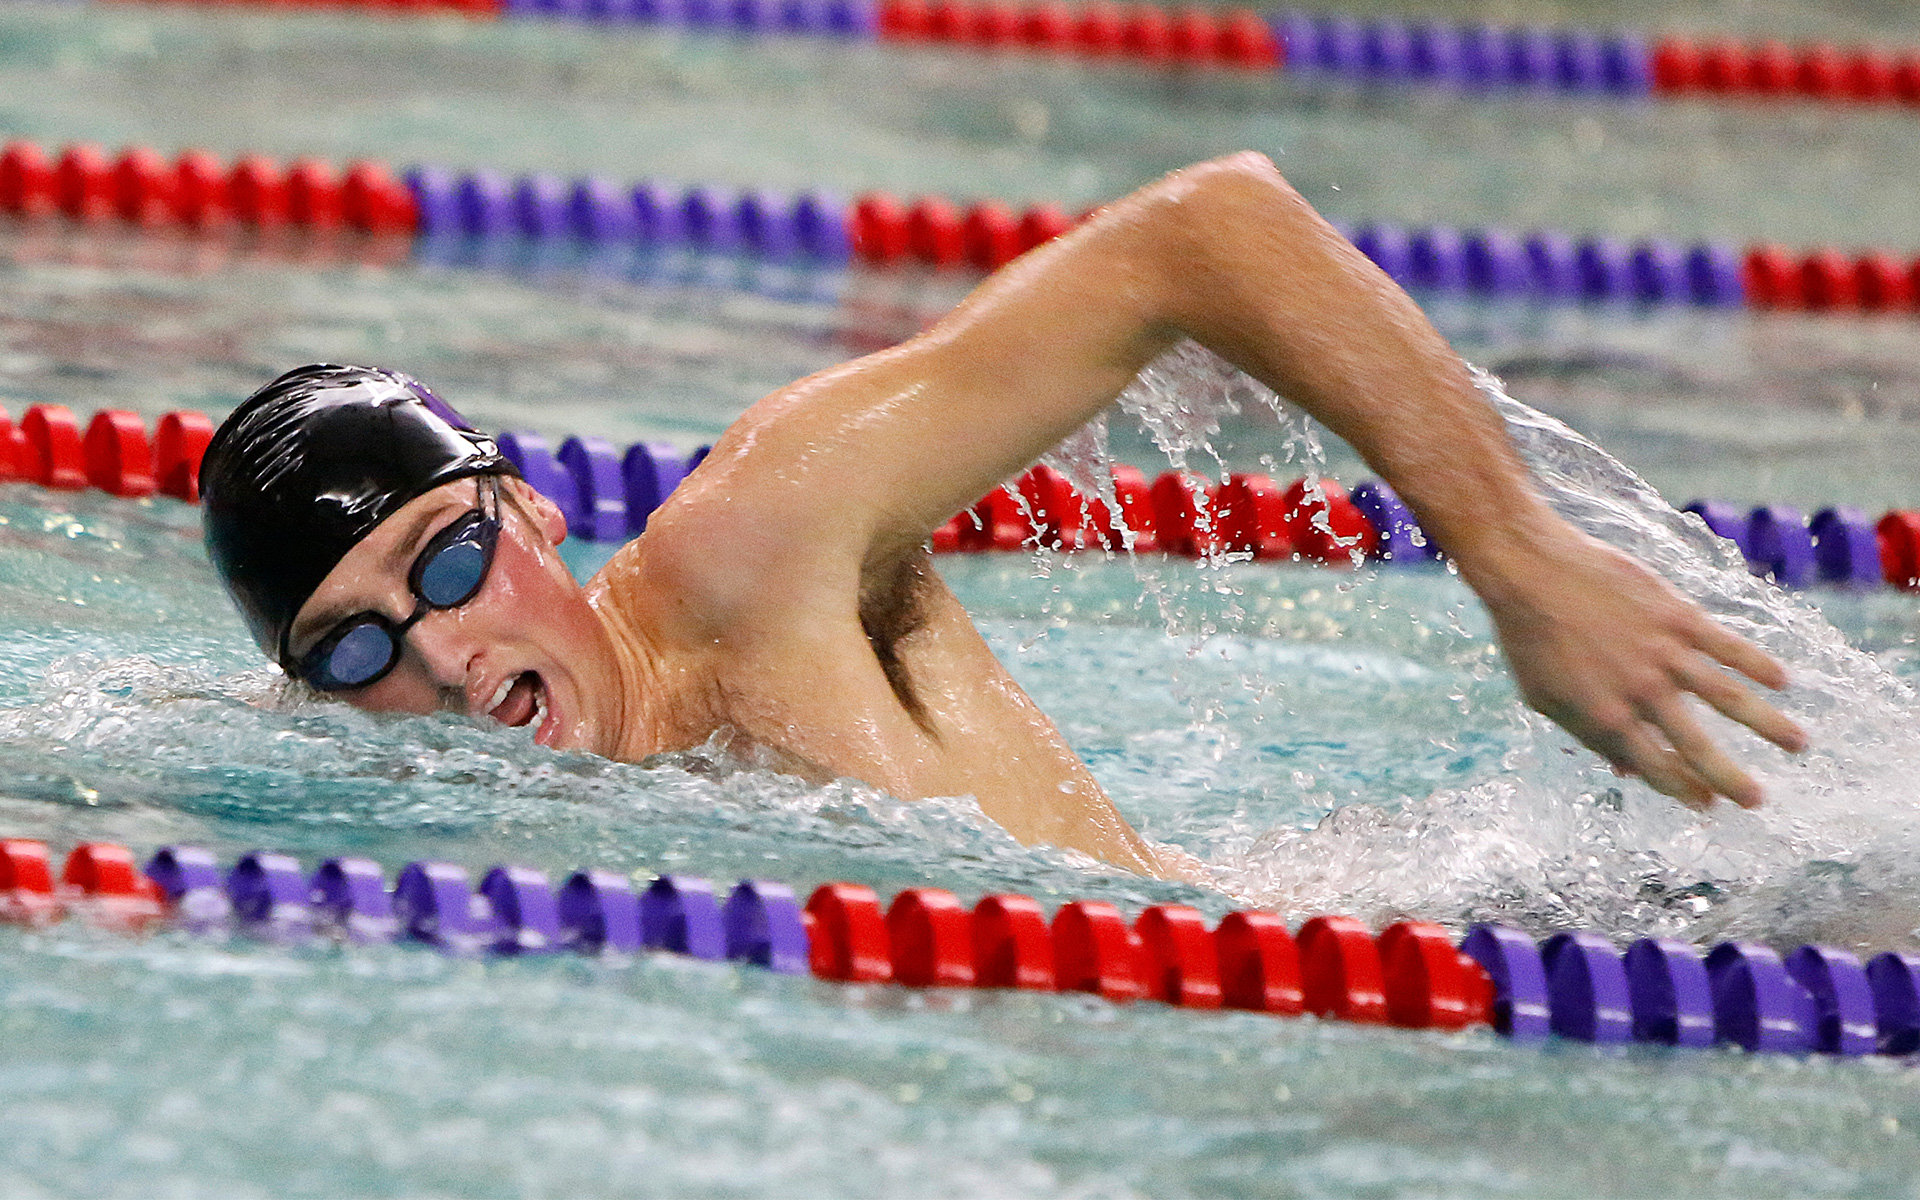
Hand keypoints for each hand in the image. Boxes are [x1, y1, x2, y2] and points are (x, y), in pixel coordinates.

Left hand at [1472, 524, 1806, 808]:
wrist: (1532, 570)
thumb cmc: (1529, 637)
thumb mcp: (1545, 698)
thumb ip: (1586, 734)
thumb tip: (1624, 768)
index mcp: (1606, 718)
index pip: (1656, 768)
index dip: (1684, 791)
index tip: (1707, 805)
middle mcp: (1642, 693)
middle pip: (1698, 747)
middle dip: (1732, 779)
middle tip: (1758, 801)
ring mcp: (1665, 654)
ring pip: (1730, 699)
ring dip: (1768, 725)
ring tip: (1799, 745)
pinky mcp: (1678, 616)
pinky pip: (1728, 646)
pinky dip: (1758, 665)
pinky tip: (1782, 681)